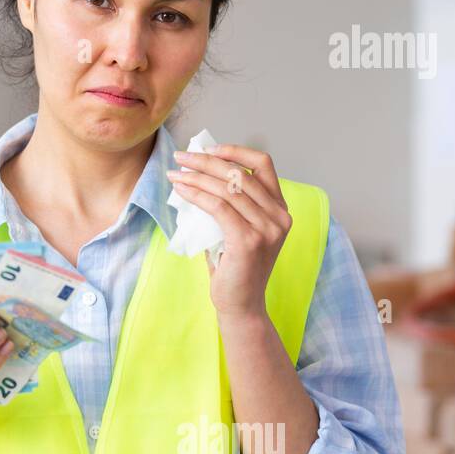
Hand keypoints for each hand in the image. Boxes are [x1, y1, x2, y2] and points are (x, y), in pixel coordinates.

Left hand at [167, 144, 291, 320]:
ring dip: (196, 176)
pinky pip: (218, 207)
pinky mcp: (249, 241)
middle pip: (240, 173)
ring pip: (227, 188)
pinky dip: (196, 194)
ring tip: (174, 173)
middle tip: (180, 156)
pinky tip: (180, 190)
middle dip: (206, 160)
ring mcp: (267, 229)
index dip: (235, 151)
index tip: (209, 149)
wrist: (241, 305)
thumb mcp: (236, 229)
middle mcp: (279, 216)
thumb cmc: (234, 268)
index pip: (263, 165)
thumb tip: (197, 175)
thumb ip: (229, 204)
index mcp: (280, 209)